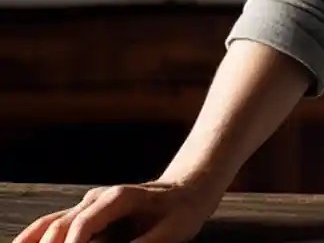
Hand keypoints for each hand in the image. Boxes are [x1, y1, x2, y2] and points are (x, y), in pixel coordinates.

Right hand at [12, 176, 223, 242]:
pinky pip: (55, 226)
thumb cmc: (183, 210)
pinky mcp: (86, 215)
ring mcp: (89, 205)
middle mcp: (98, 198)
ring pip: (52, 223)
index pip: (85, 221)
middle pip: (62, 223)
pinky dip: (36, 237)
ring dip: (34, 242)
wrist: (188, 189)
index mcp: (120, 197)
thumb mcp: (173, 231)